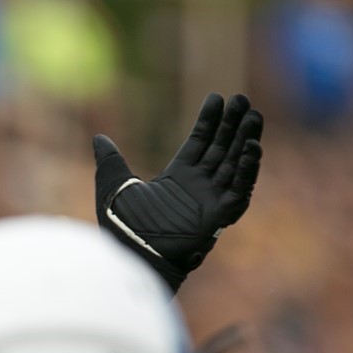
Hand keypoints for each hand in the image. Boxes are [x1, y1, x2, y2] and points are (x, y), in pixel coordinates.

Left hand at [93, 92, 262, 292]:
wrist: (135, 255)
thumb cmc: (124, 229)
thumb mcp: (113, 187)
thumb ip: (110, 161)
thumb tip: (98, 138)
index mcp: (177, 177)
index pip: (199, 142)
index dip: (209, 120)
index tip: (217, 97)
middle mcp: (198, 186)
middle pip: (221, 147)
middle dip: (233, 124)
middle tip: (242, 99)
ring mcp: (212, 199)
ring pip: (235, 163)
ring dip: (246, 140)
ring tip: (254, 115)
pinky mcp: (221, 214)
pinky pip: (239, 188)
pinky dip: (247, 168)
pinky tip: (253, 147)